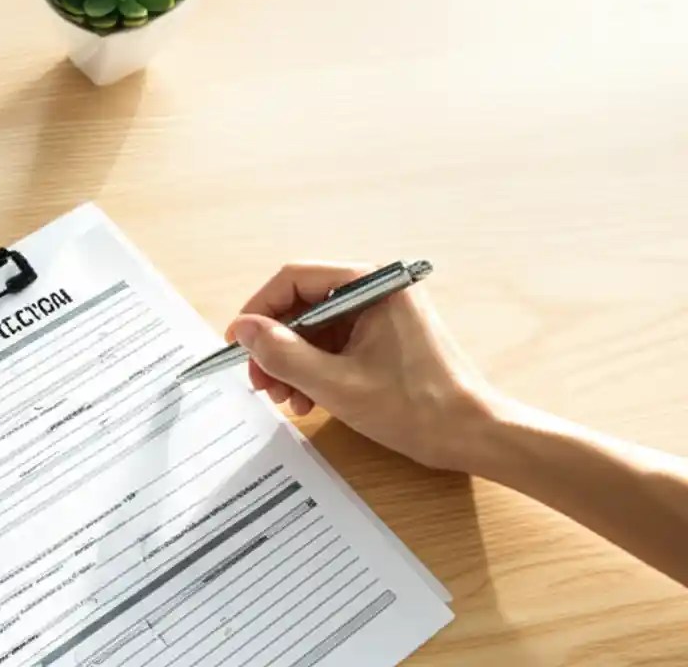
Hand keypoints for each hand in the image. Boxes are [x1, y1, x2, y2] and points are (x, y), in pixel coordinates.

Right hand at [227, 262, 497, 471]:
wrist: (474, 434)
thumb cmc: (418, 408)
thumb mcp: (337, 384)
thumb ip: (284, 354)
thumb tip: (244, 330)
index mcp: (371, 284)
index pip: (295, 279)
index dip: (259, 310)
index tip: (238, 343)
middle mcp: (377, 289)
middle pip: (303, 304)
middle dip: (275, 345)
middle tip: (259, 381)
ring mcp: (382, 313)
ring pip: (316, 328)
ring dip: (292, 362)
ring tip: (284, 398)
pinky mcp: (386, 337)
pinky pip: (336, 344)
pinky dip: (315, 369)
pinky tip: (308, 399)